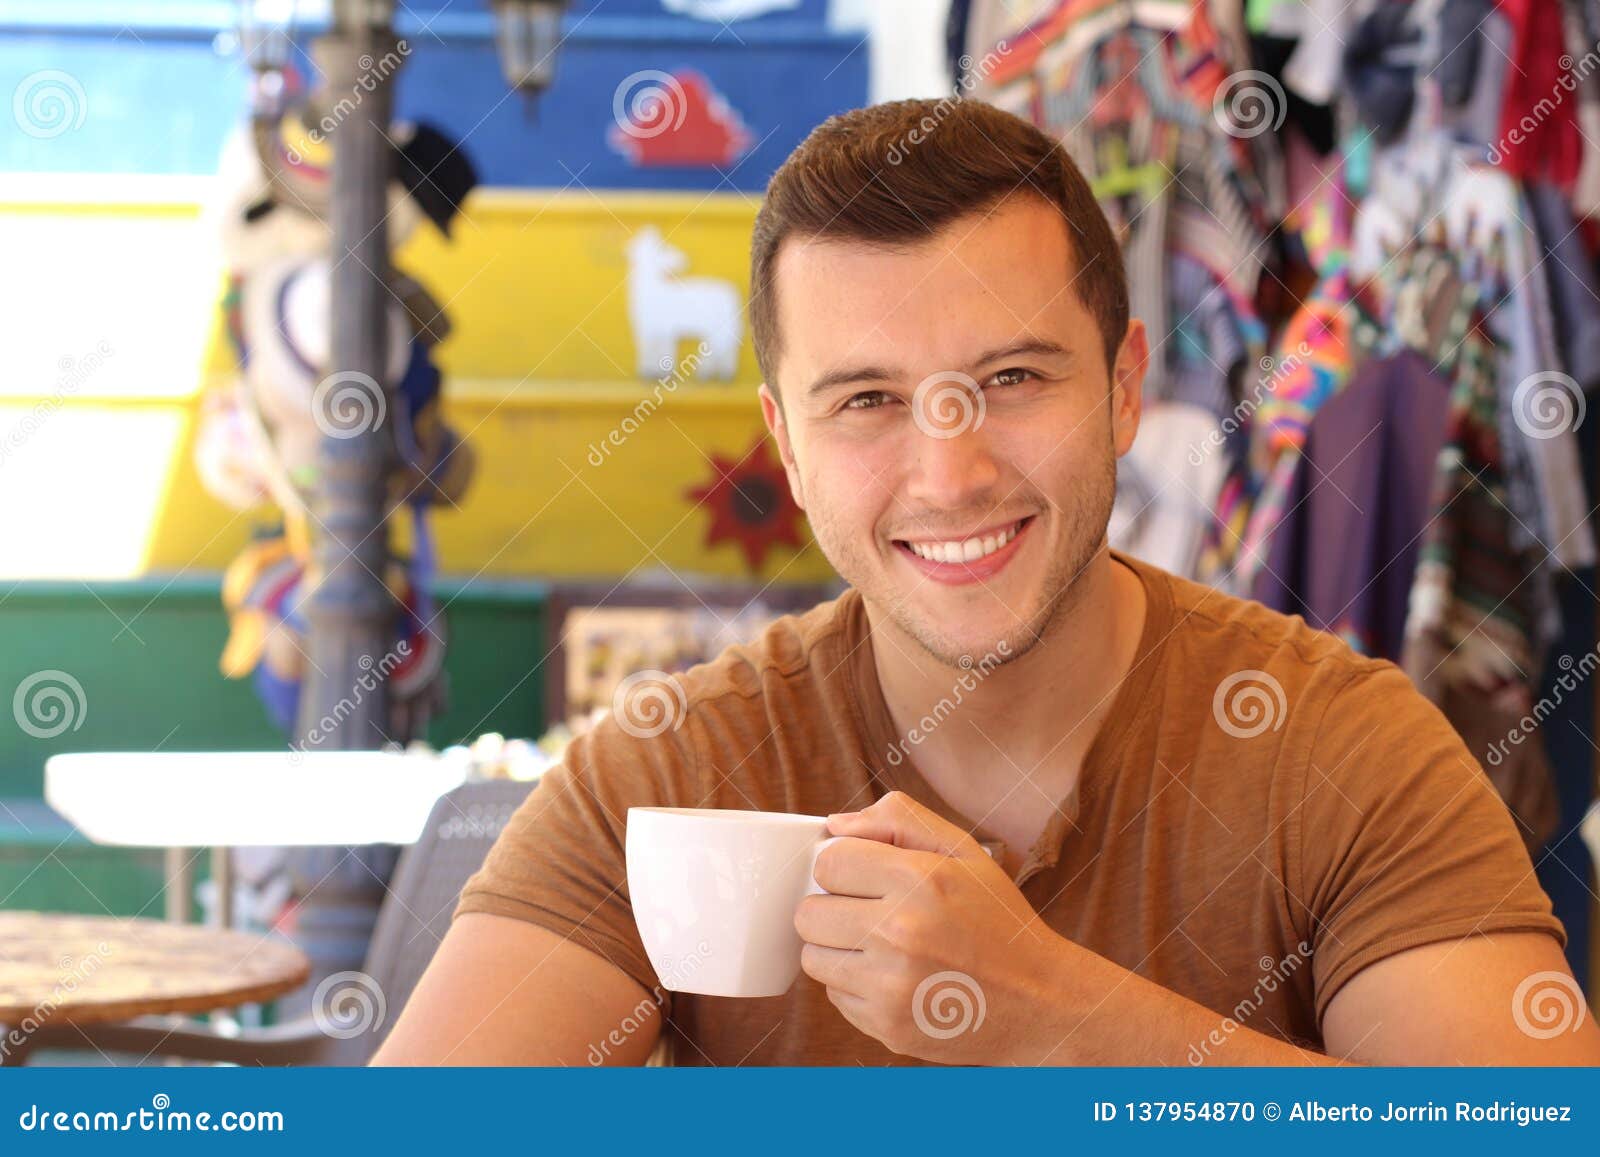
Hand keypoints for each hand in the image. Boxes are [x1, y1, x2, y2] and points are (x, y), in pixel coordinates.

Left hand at [794, 790, 1076, 1063]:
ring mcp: (891, 986)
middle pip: (808, 914)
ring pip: (813, 958)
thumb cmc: (996, 919)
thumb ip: (900, 820)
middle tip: (866, 912)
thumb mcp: (964, 852)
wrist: (1039, 1001)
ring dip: (836, 948)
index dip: (841, 866)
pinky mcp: (887, 1026)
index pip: (828, 862)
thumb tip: (835, 824)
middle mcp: (900, 934)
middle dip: (830, 908)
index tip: (862, 876)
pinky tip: (892, 977)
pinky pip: (834, 996)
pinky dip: (854, 985)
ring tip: (878, 945)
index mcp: (919, 881)